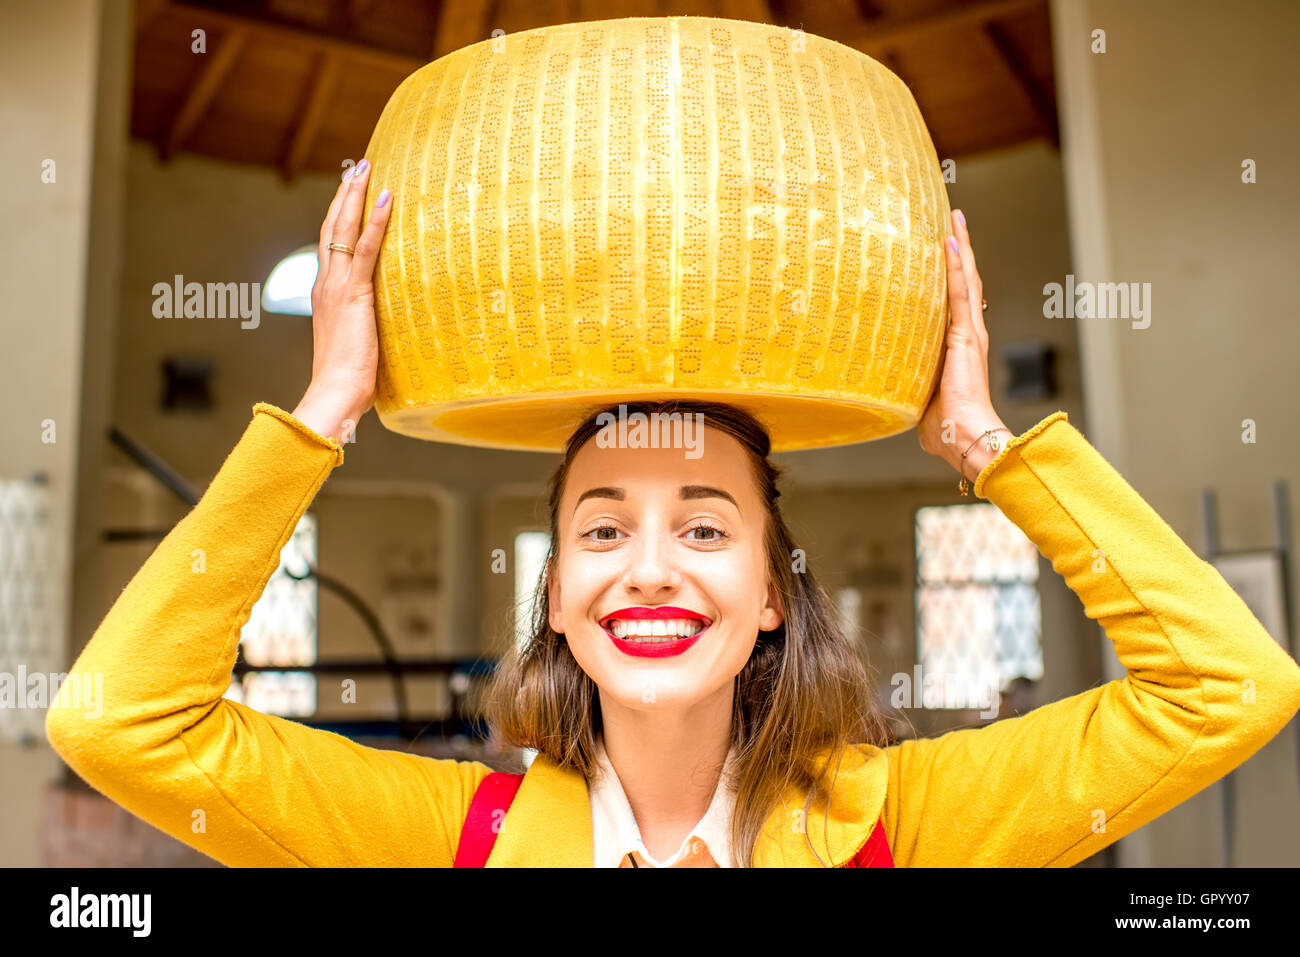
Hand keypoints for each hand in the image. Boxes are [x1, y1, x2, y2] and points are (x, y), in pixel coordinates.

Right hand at [292, 159, 392, 442]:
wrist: (335, 392)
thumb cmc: (347, 378)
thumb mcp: (356, 344)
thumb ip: (364, 328)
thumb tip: (379, 328)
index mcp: (326, 293)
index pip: (332, 246)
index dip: (339, 217)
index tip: (349, 193)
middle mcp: (327, 283)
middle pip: (332, 227)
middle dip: (344, 194)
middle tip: (356, 166)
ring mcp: (338, 286)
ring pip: (344, 229)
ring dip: (355, 195)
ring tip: (366, 168)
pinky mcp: (354, 293)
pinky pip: (366, 249)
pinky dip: (376, 221)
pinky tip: (385, 198)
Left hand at [916, 209, 1008, 485]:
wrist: (961, 435)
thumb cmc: (941, 427)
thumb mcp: (919, 397)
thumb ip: (908, 385)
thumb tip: (887, 389)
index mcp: (959, 347)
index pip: (954, 302)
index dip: (951, 276)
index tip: (944, 251)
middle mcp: (968, 334)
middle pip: (964, 282)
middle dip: (960, 251)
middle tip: (953, 220)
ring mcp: (969, 332)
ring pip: (965, 280)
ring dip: (961, 248)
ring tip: (955, 219)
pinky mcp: (966, 335)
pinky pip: (959, 293)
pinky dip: (956, 267)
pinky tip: (950, 243)